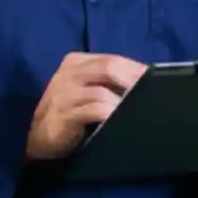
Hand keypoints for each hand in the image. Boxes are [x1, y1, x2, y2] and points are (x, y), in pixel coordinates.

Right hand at [25, 53, 146, 160]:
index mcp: (76, 62)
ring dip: (124, 101)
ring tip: (140, 108)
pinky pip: (92, 110)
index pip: (112, 59)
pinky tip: (121, 119)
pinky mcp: (61, 115)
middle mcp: (68, 73)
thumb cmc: (71, 111)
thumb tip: (144, 79)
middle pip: (109, 68)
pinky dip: (111, 114)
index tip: (156, 78)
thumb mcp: (87, 89)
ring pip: (101, 91)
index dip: (136, 68)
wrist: (41, 138)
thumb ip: (108, 81)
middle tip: (153, 91)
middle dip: (134, 79)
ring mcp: (62, 94)